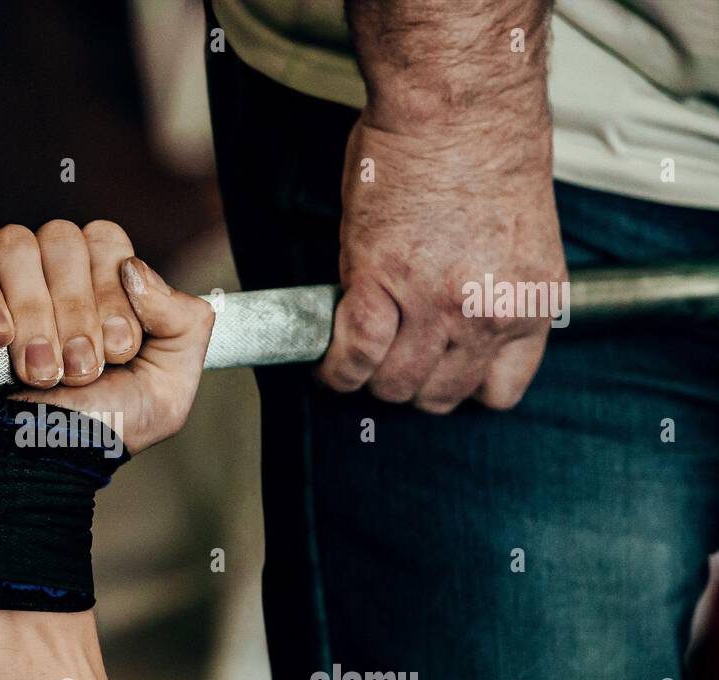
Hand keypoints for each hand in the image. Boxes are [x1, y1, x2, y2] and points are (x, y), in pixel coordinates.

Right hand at [0, 220, 212, 452]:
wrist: (19, 470)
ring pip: (17, 244)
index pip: (107, 241)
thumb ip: (184, 322)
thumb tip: (133, 267)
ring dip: (32, 314)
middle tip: (74, 371)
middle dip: (75, 312)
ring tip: (35, 371)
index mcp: (95, 284)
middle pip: (63, 238)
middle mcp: (44, 271)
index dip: (113, 293)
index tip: (116, 353)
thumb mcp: (165, 390)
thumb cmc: (86, 433)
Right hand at [318, 35, 566, 412]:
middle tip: (390, 356)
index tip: (441, 369)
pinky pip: (353, 356)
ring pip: (393, 386)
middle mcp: (487, 314)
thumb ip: (492, 290)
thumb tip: (449, 325)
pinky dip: (335, 367)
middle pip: (439, 396)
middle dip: (411, 384)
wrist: (459, 104)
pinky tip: (328, 360)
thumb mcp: (518, 239)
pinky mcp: (378, 284)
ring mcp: (433, 304)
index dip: (462, 385)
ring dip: (370, 378)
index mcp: (531, 303)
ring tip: (357, 354)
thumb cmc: (487, 151)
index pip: (499, 390)